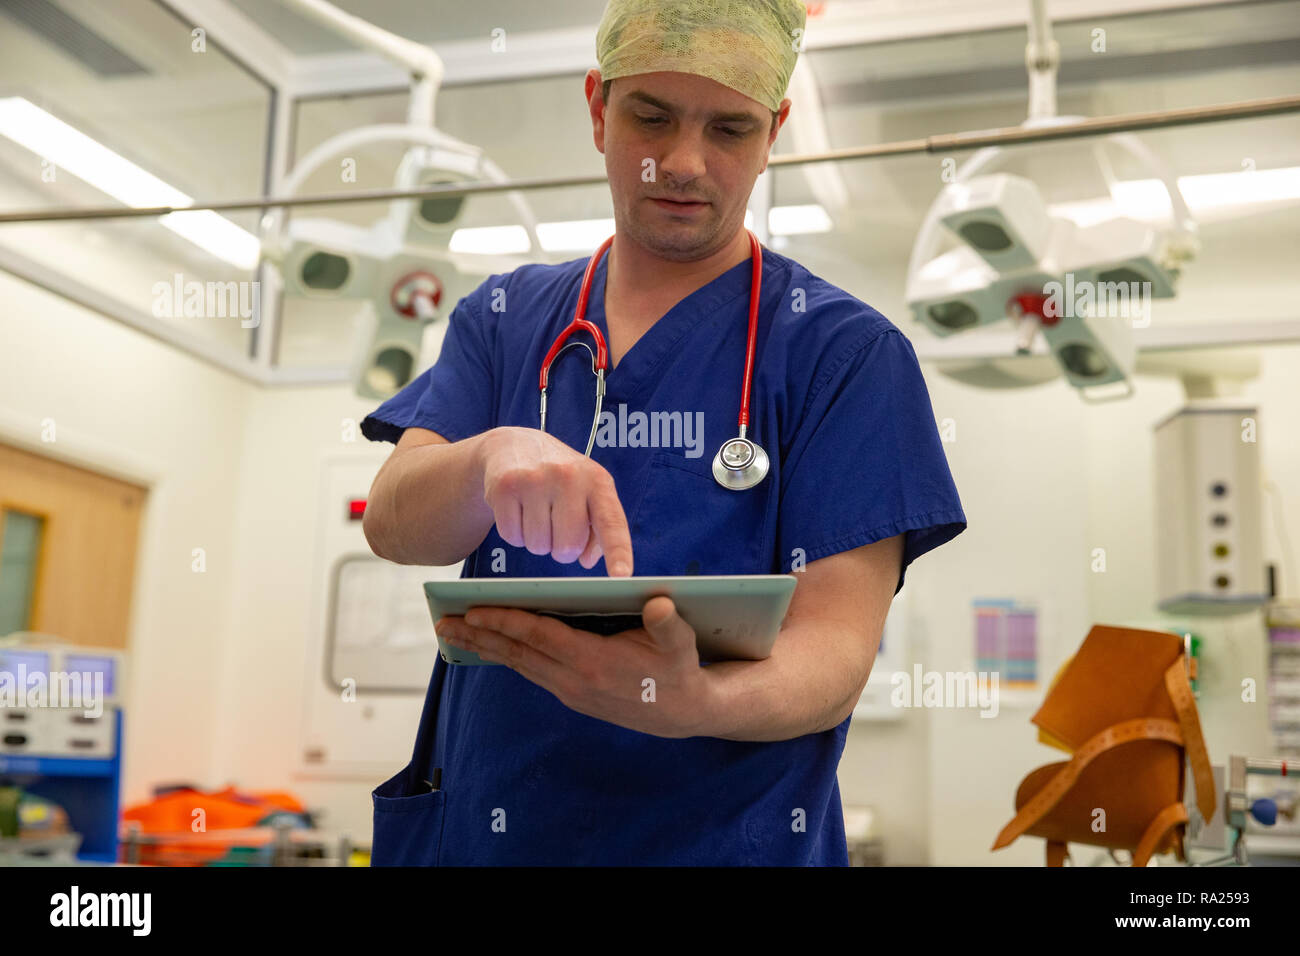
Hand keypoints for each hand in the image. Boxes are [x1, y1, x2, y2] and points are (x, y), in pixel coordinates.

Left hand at [436, 596, 716, 737]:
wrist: (687, 713)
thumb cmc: (681, 670)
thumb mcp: (681, 645)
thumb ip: (668, 624)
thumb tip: (658, 603)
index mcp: (594, 662)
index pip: (540, 637)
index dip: (506, 622)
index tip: (473, 611)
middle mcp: (575, 680)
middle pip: (518, 653)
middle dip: (479, 637)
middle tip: (442, 624)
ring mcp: (571, 691)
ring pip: (520, 664)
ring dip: (486, 648)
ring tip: (455, 635)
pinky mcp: (573, 695)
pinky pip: (532, 671)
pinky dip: (508, 657)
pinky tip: (493, 648)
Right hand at [477, 427, 633, 575]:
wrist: (513, 446)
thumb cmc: (559, 479)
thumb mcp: (588, 494)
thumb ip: (598, 530)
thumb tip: (586, 559)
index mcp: (597, 481)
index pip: (611, 522)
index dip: (618, 552)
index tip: (621, 576)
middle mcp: (569, 476)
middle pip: (568, 547)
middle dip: (561, 549)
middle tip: (555, 526)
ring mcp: (535, 480)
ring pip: (537, 546)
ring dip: (536, 540)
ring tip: (536, 512)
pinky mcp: (505, 487)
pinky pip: (512, 536)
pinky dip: (515, 533)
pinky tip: (517, 509)